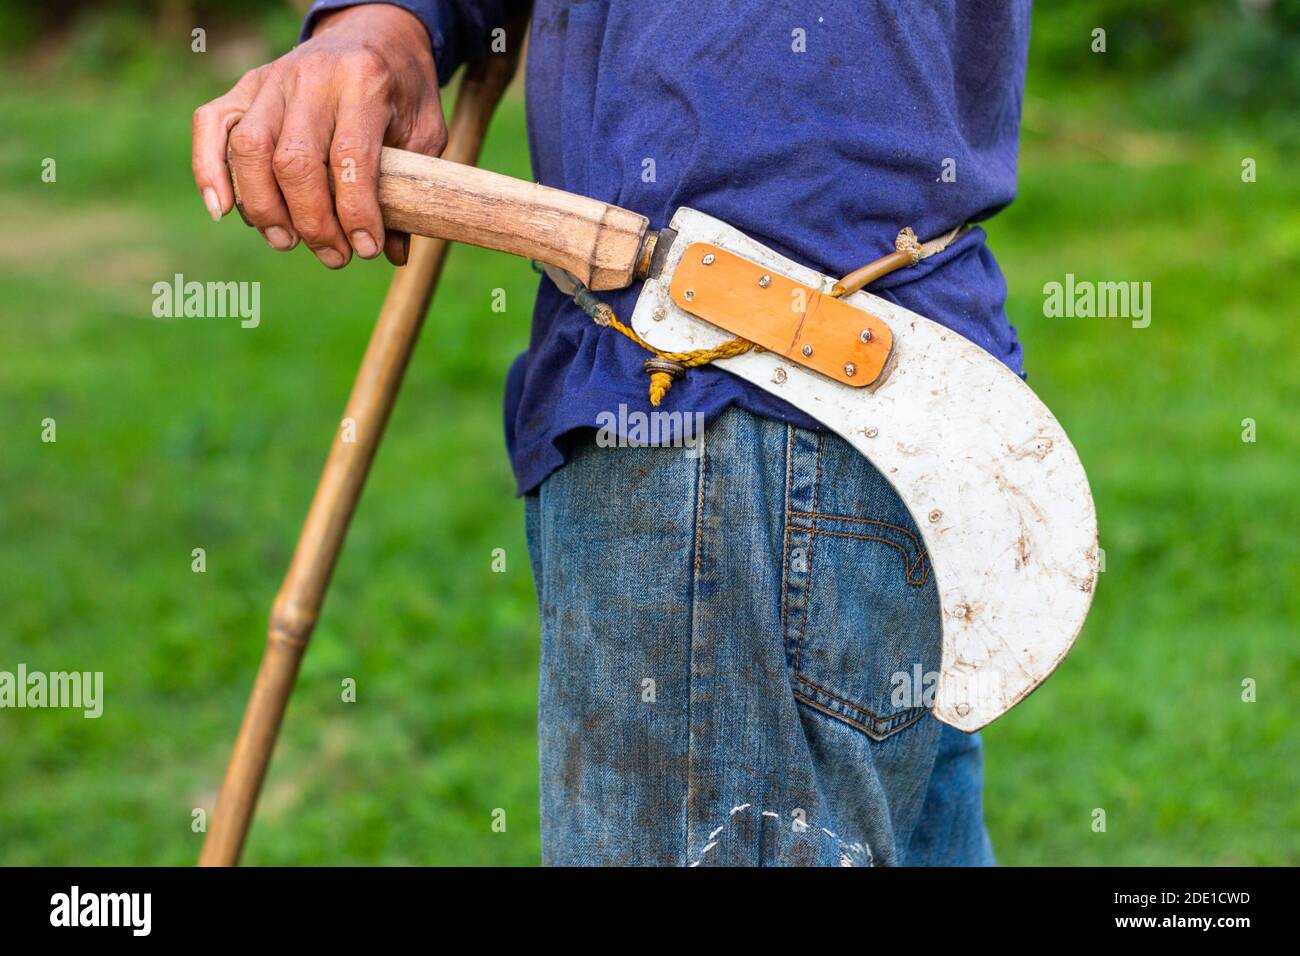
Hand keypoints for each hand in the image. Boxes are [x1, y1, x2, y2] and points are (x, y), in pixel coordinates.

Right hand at [191, 5, 444, 266]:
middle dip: (312, 221)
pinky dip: (209, 169)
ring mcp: (271, 80)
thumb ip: (412, 187)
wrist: (372, 33)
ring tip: (287, 242)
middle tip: (334, 256)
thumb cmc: (401, 91)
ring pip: (249, 148)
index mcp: (363, 82)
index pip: (349, 157)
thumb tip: (393, 253)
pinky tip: (224, 210)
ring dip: (264, 208)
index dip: (355, 213)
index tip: (366, 248)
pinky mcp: (244, 87)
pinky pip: (211, 125)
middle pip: (294, 161)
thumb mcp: (425, 132)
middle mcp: (311, 77)